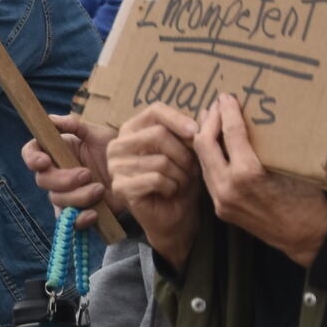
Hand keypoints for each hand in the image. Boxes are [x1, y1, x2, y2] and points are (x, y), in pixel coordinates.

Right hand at [23, 114, 121, 228]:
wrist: (139, 175)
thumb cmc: (116, 151)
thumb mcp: (99, 134)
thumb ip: (75, 125)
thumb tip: (51, 119)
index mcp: (57, 151)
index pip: (31, 153)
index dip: (32, 158)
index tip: (45, 162)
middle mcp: (57, 173)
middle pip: (42, 180)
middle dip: (63, 179)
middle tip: (87, 174)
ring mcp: (67, 194)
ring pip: (57, 200)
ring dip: (78, 196)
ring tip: (100, 189)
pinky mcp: (78, 212)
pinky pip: (68, 222)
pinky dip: (79, 219)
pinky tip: (94, 213)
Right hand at [109, 104, 204, 268]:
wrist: (175, 216)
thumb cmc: (182, 181)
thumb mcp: (189, 153)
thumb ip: (194, 132)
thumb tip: (211, 110)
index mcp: (132, 130)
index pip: (154, 111)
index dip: (178, 118)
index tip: (197, 131)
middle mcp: (118, 145)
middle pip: (157, 134)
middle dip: (184, 154)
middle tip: (192, 169)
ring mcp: (115, 166)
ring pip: (160, 160)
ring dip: (181, 174)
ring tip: (182, 182)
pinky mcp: (120, 186)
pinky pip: (156, 179)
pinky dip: (172, 187)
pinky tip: (171, 192)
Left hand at [196, 93, 326, 267]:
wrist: (306, 237)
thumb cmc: (307, 201)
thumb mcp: (290, 168)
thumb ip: (266, 147)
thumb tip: (253, 120)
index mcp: (247, 175)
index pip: (230, 134)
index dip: (228, 111)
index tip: (226, 97)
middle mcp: (227, 188)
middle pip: (204, 145)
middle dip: (208, 122)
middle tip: (215, 106)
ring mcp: (220, 200)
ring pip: (203, 161)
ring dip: (205, 139)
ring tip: (211, 121)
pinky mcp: (220, 209)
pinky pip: (209, 176)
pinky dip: (210, 158)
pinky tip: (215, 148)